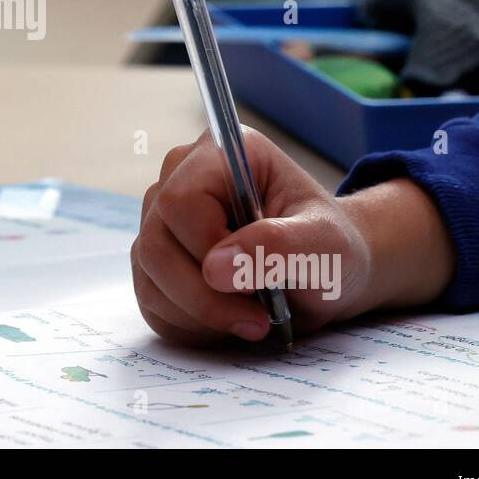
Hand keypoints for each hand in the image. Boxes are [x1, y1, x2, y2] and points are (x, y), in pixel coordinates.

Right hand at [132, 127, 455, 346]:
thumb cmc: (330, 247)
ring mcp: (160, 220)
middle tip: (257, 321)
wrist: (323, 272)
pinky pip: (151, 301)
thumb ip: (278, 247)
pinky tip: (227, 321)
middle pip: (156, 242)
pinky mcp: (155, 260)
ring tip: (251, 321)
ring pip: (149, 276)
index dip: (206, 248)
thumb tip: (215, 267)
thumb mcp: (326, 246)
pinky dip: (189, 324)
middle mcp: (179, 179)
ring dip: (200, 315)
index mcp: (220, 153)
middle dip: (204, 296)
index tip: (253, 283)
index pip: (180, 200)